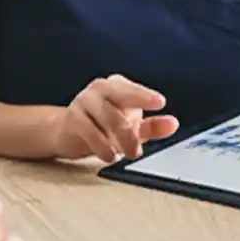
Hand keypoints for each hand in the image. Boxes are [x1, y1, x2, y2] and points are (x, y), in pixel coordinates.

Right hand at [50, 74, 179, 161]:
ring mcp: (85, 100)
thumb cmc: (103, 126)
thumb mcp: (131, 127)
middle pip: (121, 101)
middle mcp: (101, 88)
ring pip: (106, 116)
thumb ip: (152, 126)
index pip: (133, 90)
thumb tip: (172, 124)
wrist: (66, 132)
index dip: (145, 96)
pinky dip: (100, 144)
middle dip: (131, 129)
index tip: (160, 102)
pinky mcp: (72, 117)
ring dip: (117, 139)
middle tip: (136, 151)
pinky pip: (88, 129)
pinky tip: (107, 154)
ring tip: (122, 153)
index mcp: (118, 86)